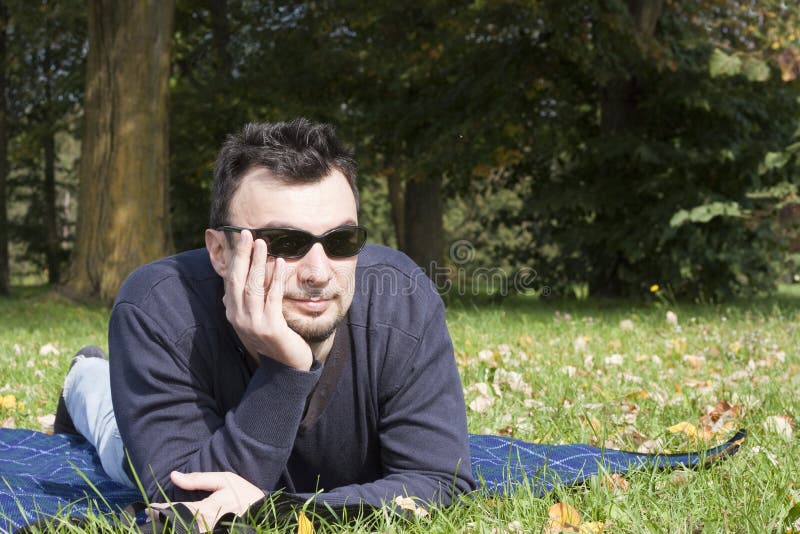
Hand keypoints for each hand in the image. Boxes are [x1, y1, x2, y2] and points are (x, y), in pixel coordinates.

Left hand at [150, 471, 264, 532]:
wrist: (265, 514)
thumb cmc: (244, 495)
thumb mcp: (224, 480)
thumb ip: (198, 479)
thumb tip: (173, 475)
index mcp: (205, 509)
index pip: (175, 509)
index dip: (160, 509)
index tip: (148, 508)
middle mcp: (204, 525)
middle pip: (175, 526)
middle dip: (161, 523)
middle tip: (148, 520)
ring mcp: (209, 532)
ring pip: (183, 532)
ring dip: (170, 529)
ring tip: (158, 526)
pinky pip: (194, 533)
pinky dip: (182, 531)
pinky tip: (176, 528)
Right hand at [223, 230, 312, 369]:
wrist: (287, 368)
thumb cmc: (274, 337)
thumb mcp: (256, 317)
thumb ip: (247, 300)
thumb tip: (235, 281)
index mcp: (233, 313)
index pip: (230, 280)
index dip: (234, 258)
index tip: (239, 238)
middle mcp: (238, 318)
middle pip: (237, 280)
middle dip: (241, 255)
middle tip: (246, 233)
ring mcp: (253, 324)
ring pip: (252, 287)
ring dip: (257, 262)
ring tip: (262, 243)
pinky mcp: (270, 328)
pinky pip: (272, 297)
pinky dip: (275, 278)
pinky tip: (280, 263)